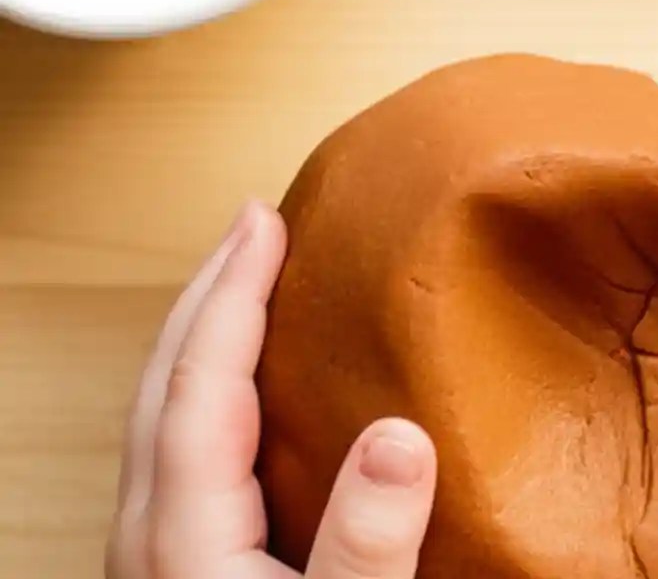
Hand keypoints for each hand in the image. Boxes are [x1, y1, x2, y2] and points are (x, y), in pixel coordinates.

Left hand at [106, 202, 438, 578]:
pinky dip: (210, 381)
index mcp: (185, 537)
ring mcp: (155, 550)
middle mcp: (150, 532)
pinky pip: (179, 440)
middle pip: (164, 382)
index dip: (232, 293)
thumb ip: (367, 543)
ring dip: (204, 333)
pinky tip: (250, 384)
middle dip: (209, 293)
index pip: (201, 384)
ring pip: (164, 410)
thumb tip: (399, 437)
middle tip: (254, 225)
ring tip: (247, 283)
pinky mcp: (178, 565)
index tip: (265, 220)